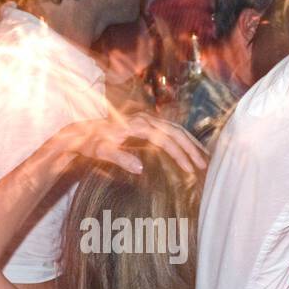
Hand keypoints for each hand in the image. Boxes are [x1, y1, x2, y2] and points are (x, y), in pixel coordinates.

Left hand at [54, 112, 207, 175]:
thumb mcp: (103, 152)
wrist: (84, 133)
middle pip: (176, 132)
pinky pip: (170, 129)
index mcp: (138, 125)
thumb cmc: (93, 143)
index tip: (189, 169)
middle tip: (203, 165)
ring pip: (175, 128)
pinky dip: (182, 138)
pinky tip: (189, 149)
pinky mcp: (146, 123)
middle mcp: (145, 119)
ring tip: (203, 158)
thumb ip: (120, 159)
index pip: (166, 140)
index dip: (179, 154)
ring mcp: (147, 119)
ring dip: (190, 142)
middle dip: (191, 148)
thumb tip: (140, 169)